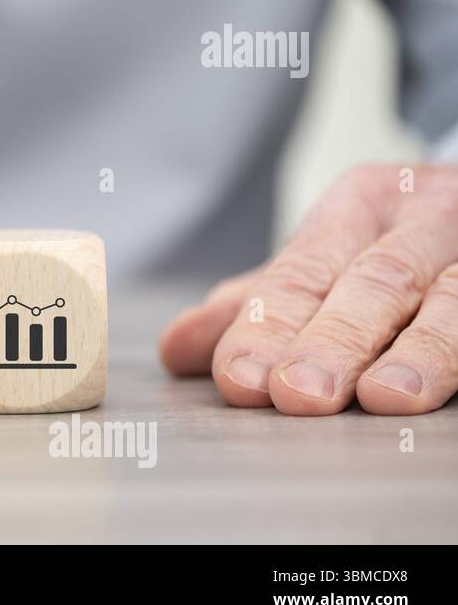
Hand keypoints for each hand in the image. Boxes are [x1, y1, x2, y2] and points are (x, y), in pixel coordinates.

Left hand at [160, 163, 457, 415]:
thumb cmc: (393, 245)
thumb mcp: (323, 263)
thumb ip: (256, 308)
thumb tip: (176, 348)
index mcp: (359, 206)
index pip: (304, 271)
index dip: (270, 328)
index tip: (240, 380)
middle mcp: (425, 218)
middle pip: (377, 281)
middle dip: (335, 340)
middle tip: (300, 395)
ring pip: (456, 299)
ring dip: (421, 353)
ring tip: (384, 398)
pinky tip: (452, 396)